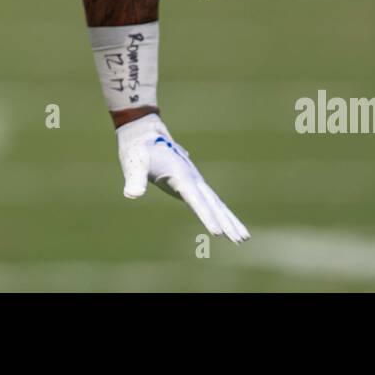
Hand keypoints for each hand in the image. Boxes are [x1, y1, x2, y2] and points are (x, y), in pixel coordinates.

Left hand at [116, 113, 249, 243]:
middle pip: (213, 203)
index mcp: (180, 175)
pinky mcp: (192, 184)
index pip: (196, 200)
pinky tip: (228, 225)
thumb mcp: (134, 164)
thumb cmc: (139, 150)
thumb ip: (135, 179)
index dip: (206, 216)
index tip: (217, 232)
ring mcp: (195, 180)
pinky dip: (221, 213)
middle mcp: (192, 178)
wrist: (146, 134)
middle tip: (240, 240)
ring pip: (216, 203)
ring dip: (229, 219)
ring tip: (243, 238)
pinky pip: (211, 201)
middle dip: (227, 222)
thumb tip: (132, 194)